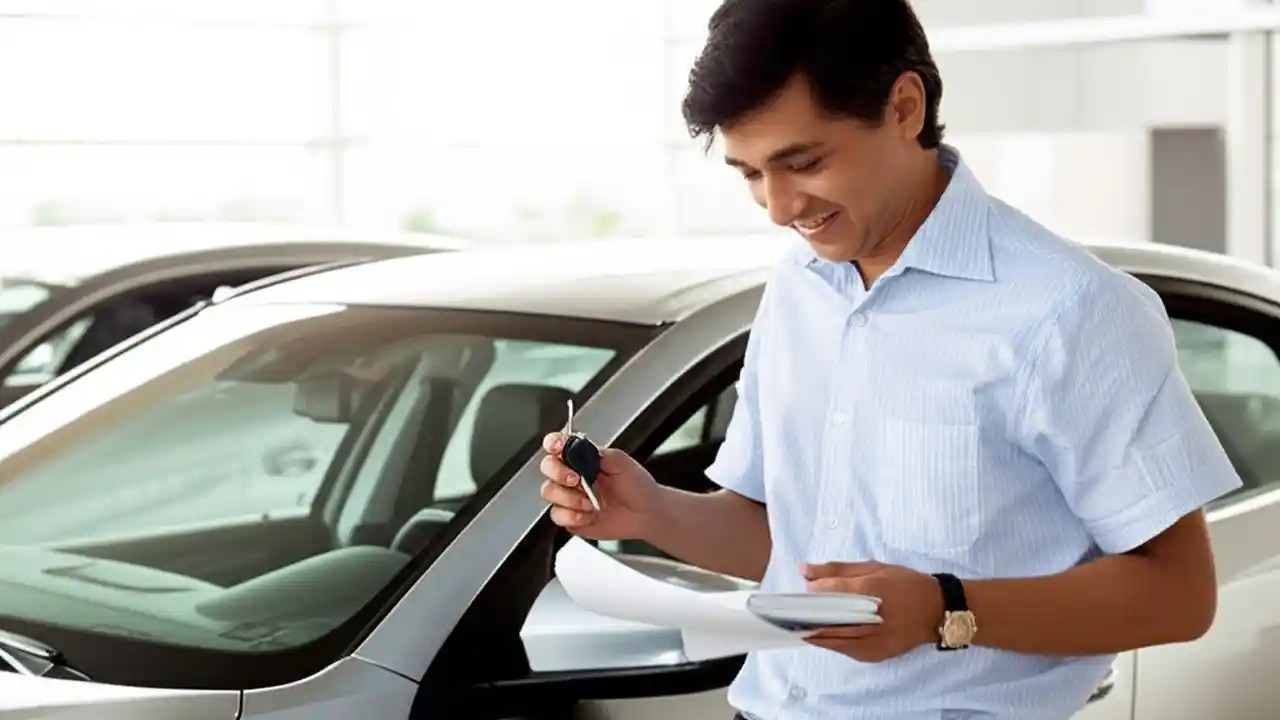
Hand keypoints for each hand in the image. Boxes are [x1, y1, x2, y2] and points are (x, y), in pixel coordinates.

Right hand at [538, 433, 661, 540]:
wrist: (646, 514)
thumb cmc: (638, 487)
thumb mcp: (624, 463)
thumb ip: (600, 454)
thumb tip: (581, 450)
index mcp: (583, 458)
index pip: (558, 445)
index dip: (553, 443)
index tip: (558, 447)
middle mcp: (572, 476)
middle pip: (547, 467)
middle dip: (558, 473)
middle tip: (577, 479)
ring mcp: (570, 497)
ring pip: (549, 492)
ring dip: (568, 498)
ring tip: (589, 503)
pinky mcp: (571, 517)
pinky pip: (557, 515)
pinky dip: (572, 516)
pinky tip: (588, 515)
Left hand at [800, 560, 944, 662]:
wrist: (937, 610)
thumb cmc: (905, 584)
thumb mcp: (874, 568)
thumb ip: (838, 569)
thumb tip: (804, 570)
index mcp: (875, 590)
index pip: (836, 592)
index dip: (816, 592)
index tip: (804, 591)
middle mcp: (875, 618)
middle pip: (832, 620)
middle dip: (810, 617)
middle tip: (793, 613)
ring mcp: (876, 640)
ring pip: (836, 640)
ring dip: (816, 633)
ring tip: (801, 624)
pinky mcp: (877, 654)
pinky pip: (846, 650)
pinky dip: (831, 642)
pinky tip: (821, 634)